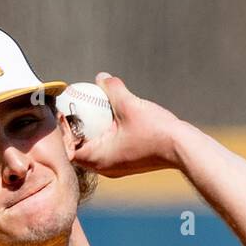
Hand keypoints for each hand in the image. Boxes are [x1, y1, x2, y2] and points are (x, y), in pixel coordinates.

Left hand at [69, 72, 189, 178]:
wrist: (183, 149)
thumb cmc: (155, 131)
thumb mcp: (129, 105)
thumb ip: (112, 89)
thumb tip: (102, 77)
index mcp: (98, 159)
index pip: (68, 149)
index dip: (63, 131)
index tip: (64, 112)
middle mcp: (104, 168)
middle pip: (80, 150)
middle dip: (76, 130)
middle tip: (76, 110)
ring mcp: (117, 168)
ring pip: (96, 150)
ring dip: (92, 133)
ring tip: (91, 113)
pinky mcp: (129, 164)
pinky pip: (110, 150)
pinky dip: (106, 136)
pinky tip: (113, 119)